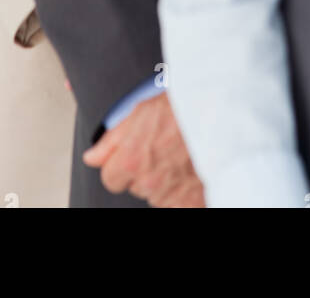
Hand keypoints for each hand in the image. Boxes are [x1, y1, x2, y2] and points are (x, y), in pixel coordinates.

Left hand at [82, 93, 204, 207]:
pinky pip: (179, 204)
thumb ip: (111, 141)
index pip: (110, 179)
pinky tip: (189, 172)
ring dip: (164, 182)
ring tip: (179, 156)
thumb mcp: (139, 112)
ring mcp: (171, 196)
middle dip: (145, 172)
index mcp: (130, 162)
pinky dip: (183, 193)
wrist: (218, 113)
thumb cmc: (181, 106)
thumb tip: (91, 158)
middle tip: (163, 148)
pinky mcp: (192, 203)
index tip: (133, 153)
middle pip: (136, 187)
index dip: (120, 165)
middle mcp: (148, 184)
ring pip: (158, 196)